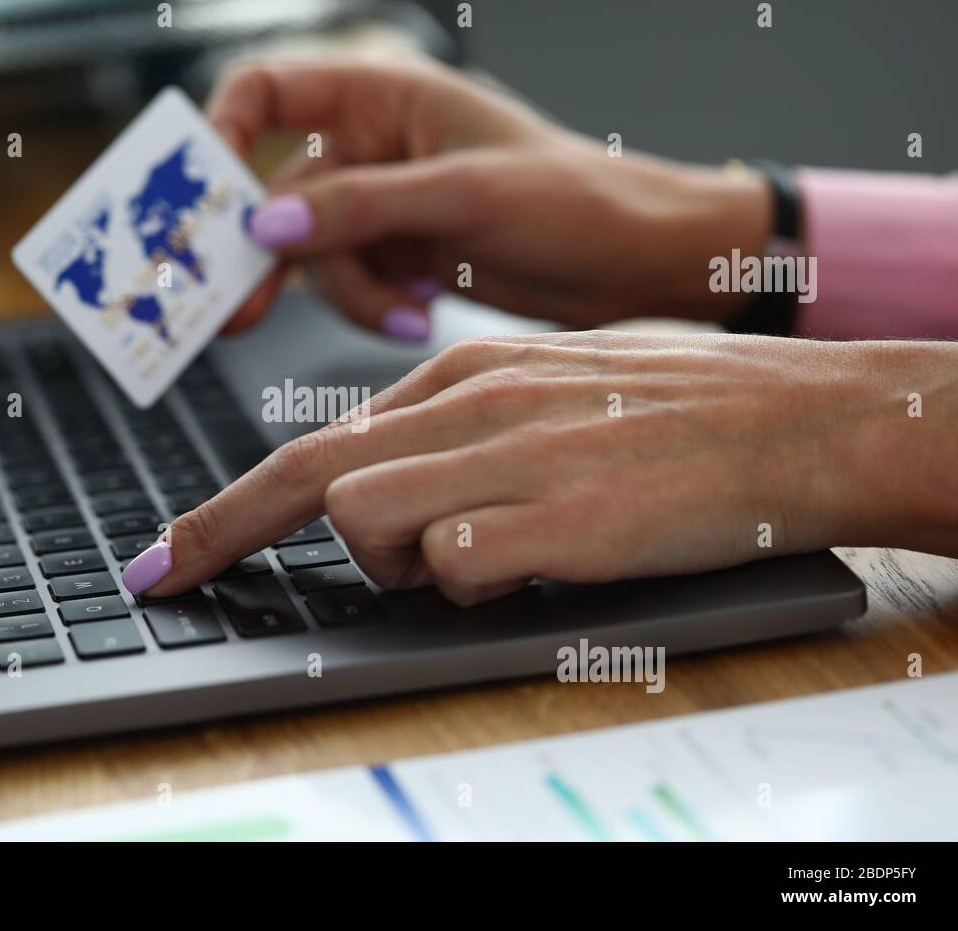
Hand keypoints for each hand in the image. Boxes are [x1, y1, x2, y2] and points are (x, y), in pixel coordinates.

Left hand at [122, 333, 957, 605]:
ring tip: (473, 555)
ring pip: (364, 518)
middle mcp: (468, 405)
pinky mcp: (558, 517)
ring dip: (394, 561)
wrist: (789, 420)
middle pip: (306, 476)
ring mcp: (509, 457)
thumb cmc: (670, 413)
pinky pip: (454, 564)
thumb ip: (454, 432)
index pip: (312, 442)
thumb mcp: (543, 392)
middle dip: (221, 532)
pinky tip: (536, 562)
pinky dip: (473, 582)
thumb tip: (381, 488)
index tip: (171, 549)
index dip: (228, 504)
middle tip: (168, 574)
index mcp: (460, 375)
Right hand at [209, 57, 773, 338]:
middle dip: (258, 253)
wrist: (640, 263)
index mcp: (384, 95)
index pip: (268, 91)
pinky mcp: (400, 255)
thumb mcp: (463, 197)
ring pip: (312, 254)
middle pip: (275, 190)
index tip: (203, 199)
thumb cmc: (577, 199)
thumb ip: (358, 208)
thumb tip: (263, 228)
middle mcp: (372, 146)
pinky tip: (419, 315)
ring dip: (345, 294)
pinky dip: (372, 308)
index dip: (222, 136)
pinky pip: (349, 286)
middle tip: (232, 311)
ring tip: (405, 312)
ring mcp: (383, 205)